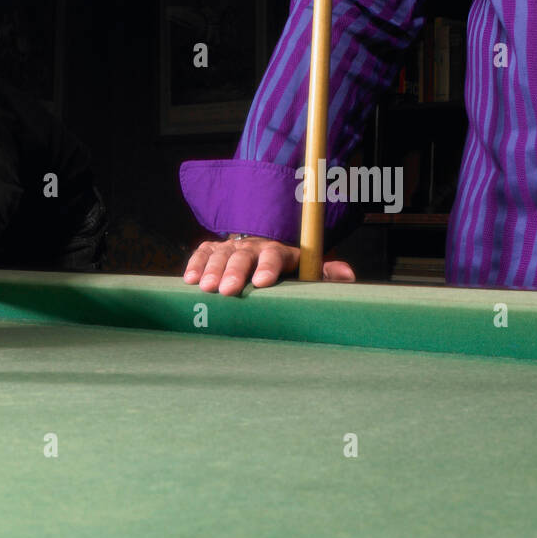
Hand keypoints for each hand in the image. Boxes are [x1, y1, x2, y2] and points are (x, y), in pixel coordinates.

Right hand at [184, 235, 354, 294]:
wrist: (259, 255)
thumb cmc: (285, 272)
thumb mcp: (307, 272)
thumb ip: (326, 274)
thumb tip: (347, 276)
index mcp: (280, 251)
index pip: (275, 255)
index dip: (269, 267)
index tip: (262, 283)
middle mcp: (253, 247)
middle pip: (243, 256)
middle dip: (235, 272)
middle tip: (228, 290)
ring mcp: (231, 247)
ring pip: (220, 255)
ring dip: (212, 271)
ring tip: (205, 288)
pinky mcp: (212, 250)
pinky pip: (201, 254)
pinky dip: (194, 265)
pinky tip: (189, 280)